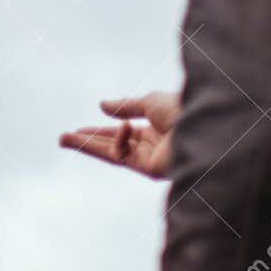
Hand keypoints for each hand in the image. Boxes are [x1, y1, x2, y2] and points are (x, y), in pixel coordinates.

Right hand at [59, 91, 179, 178]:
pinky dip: (119, 140)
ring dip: (87, 147)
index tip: (78, 130)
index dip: (100, 130)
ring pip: (112, 154)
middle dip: (87, 142)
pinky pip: (124, 155)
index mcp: (158, 129)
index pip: (123, 132)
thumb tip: (102, 106)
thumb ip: (125, 106)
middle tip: (62, 138)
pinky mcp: (151, 169)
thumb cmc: (186, 109)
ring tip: (62, 139)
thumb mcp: (150, 101)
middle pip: (113, 146)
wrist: (208, 124)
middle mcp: (154, 146)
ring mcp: (152, 159)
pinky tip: (125, 127)